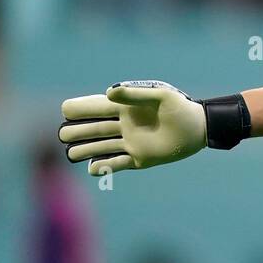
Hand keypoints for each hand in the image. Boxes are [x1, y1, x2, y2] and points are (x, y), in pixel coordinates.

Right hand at [59, 80, 207, 176]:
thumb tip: (108, 93)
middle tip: (64, 135)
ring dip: (85, 150)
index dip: (80, 108)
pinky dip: (104, 166)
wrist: (198, 129)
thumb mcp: (161, 96)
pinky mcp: (138, 158)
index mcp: (125, 108)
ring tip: (71, 153)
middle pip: (93, 129)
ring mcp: (129, 143)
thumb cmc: (181, 108)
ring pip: (100, 147)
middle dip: (77, 131)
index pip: (95, 107)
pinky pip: (117, 163)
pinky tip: (93, 169)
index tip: (67, 111)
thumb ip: (135, 94)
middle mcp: (123, 126)